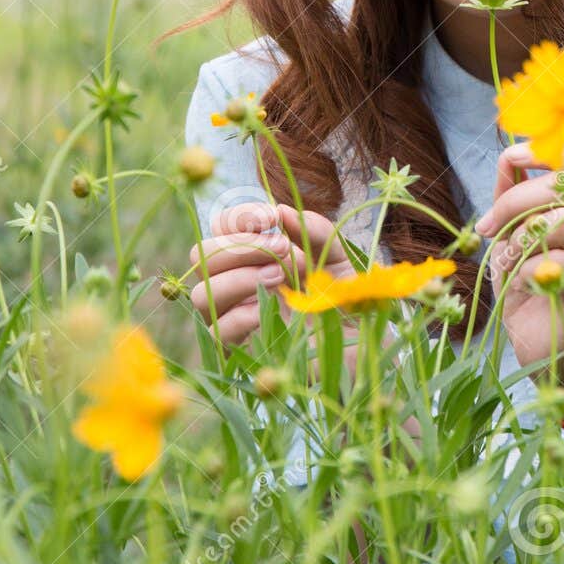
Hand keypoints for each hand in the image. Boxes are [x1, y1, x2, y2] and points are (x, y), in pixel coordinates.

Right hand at [188, 202, 354, 346]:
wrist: (361, 343)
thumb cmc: (344, 298)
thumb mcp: (335, 256)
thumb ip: (313, 230)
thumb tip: (281, 211)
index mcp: (253, 256)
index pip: (220, 228)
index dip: (238, 217)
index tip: (271, 218)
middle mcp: (237, 284)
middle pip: (202, 256)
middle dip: (240, 246)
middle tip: (285, 250)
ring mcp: (235, 318)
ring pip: (202, 293)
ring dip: (239, 278)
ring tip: (280, 277)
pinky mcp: (240, 351)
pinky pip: (217, 331)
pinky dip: (242, 315)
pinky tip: (272, 310)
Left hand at [476, 143, 563, 369]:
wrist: (547, 353)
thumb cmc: (531, 295)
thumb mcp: (513, 242)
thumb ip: (513, 202)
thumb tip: (508, 159)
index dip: (545, 153)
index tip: (510, 158)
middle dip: (516, 200)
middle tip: (488, 227)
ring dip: (521, 238)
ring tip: (507, 261)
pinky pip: (560, 261)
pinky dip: (526, 269)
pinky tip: (521, 285)